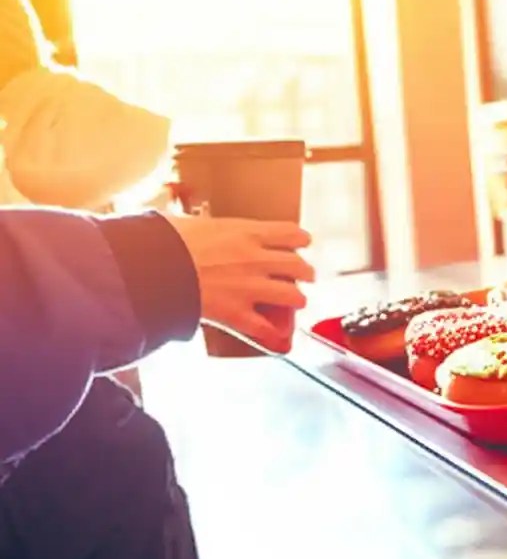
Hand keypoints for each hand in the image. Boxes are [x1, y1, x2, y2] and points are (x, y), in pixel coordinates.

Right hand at [164, 215, 314, 346]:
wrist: (149, 266)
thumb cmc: (162, 241)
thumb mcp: (186, 221)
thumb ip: (197, 225)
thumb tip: (182, 222)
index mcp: (246, 233)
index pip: (291, 233)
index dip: (300, 240)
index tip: (302, 243)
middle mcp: (255, 259)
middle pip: (299, 265)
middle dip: (305, 272)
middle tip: (304, 275)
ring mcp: (249, 287)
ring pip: (293, 296)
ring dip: (297, 300)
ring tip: (296, 302)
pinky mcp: (236, 313)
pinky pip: (265, 328)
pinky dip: (273, 335)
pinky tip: (277, 337)